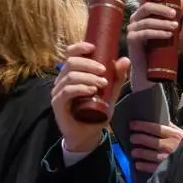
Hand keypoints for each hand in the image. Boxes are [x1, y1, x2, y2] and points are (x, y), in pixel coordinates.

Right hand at [51, 41, 122, 156]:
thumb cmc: (96, 112)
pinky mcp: (57, 104)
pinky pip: (66, 91)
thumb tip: (125, 59)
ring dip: (87, 77)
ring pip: (70, 76)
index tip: (93, 47)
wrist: (88, 135)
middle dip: (89, 64)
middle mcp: (62, 80)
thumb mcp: (110, 93)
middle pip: (71, 62)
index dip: (80, 47)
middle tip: (104, 71)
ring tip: (101, 84)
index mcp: (73, 73)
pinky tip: (91, 91)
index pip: (71, 54)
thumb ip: (117, 78)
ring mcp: (58, 92)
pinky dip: (80, 88)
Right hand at [124, 0, 179, 79]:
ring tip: (175, 27)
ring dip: (163, 23)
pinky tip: (168, 35)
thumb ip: (173, 14)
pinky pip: (145, 33)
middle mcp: (135, 18)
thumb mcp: (167, 27)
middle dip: (161, 9)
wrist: (149, 66)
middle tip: (174, 14)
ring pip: (147, 21)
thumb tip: (181, 0)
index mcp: (143, 12)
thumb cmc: (158, 45)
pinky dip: (158, 33)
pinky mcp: (132, 39)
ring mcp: (132, 29)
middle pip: (146, 7)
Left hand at [128, 120, 182, 174]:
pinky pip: (151, 167)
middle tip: (131, 138)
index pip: (154, 127)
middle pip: (149, 140)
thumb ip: (172, 127)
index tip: (132, 124)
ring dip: (139, 152)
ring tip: (133, 152)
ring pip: (149, 154)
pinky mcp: (166, 169)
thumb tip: (161, 118)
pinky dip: (143, 165)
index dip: (141, 125)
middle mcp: (169, 145)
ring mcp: (167, 157)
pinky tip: (138, 164)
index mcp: (174, 134)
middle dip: (138, 138)